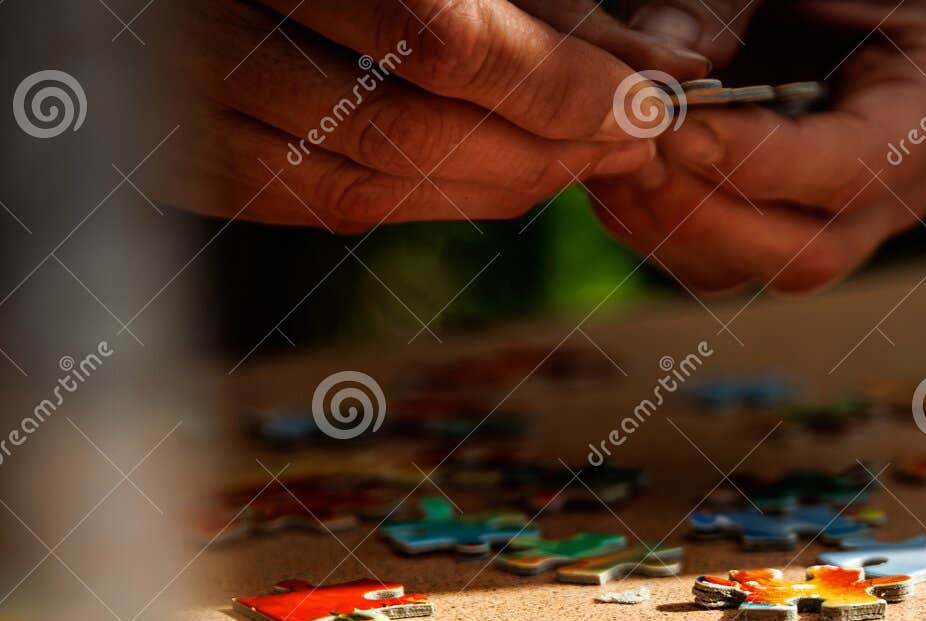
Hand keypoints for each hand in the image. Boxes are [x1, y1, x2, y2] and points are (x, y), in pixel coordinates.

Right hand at [151, 0, 712, 230]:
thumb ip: (538, 3)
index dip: (562, 87)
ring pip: (369, 186)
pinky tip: (494, 179)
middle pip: (413, 132)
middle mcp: (215, 31)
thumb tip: (652, 65)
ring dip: (499, 188)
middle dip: (545, 150)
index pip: (450, 42)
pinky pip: (321, 206)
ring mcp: (185, 104)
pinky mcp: (184, 160)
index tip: (648, 102)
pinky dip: (423, 200)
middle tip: (629, 140)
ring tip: (578, 160)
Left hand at [586, 0, 925, 291]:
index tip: (678, 129)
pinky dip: (658, 226)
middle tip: (634, 150)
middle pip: (811, 249)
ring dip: (670, 223)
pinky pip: (719, 263)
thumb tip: (656, 66)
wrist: (812, 0)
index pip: (856, 168)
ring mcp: (846, 224)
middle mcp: (904, 188)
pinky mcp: (784, 236)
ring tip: (613, 155)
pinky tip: (618, 171)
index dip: (760, 162)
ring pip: (756, 268)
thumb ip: (718, 3)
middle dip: (710, 209)